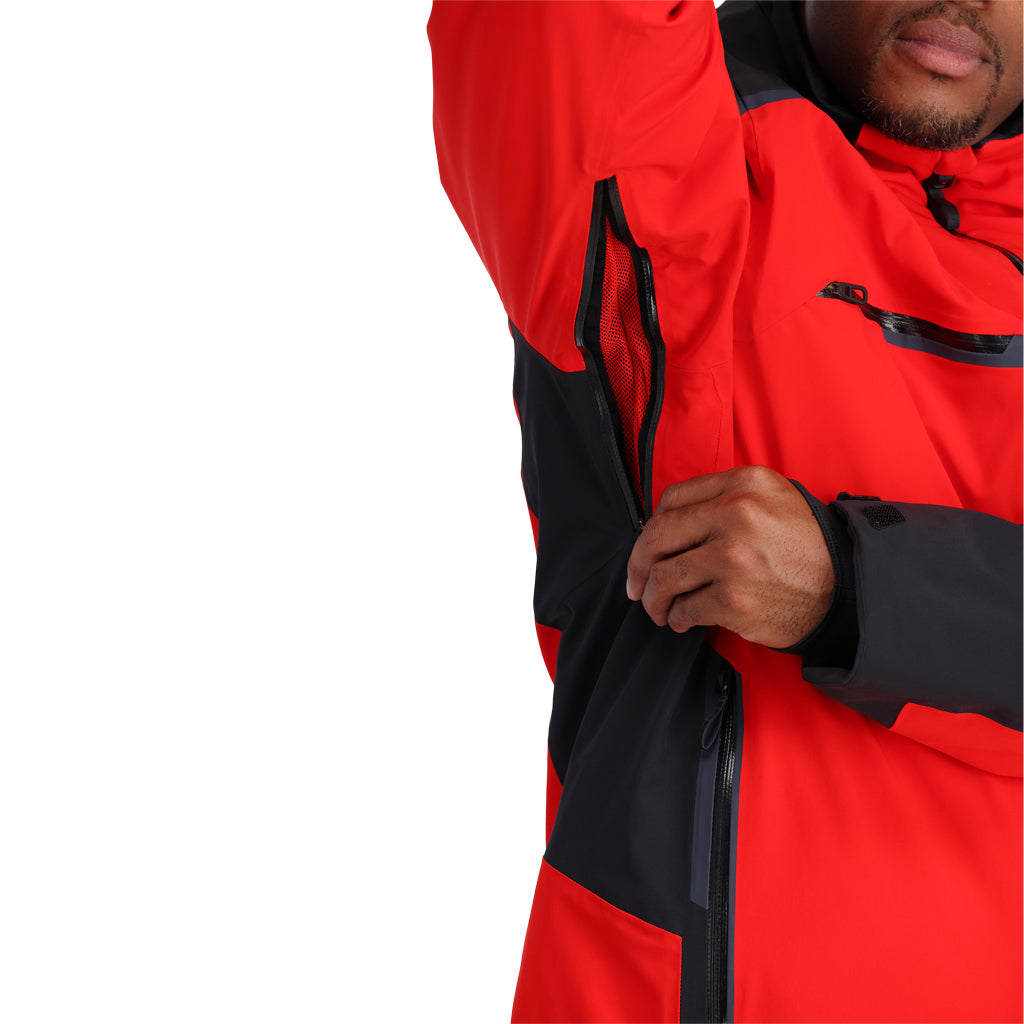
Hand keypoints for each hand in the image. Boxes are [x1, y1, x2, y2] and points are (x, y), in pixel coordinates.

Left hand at [625, 466, 833, 647]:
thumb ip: (723, 497)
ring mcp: (733, 559)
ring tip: (657, 608)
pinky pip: (684, 608)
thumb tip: (668, 521)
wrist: (847, 586)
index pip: (671, 500)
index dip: (651, 526)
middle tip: (635, 584)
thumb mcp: (773, 496)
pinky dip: (677, 617)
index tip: (646, 547)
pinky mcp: (734, 600)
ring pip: (664, 577)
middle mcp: (736, 516)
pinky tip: (682, 620)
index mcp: (742, 485)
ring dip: (653, 598)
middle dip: (637, 565)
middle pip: (657, 537)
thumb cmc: (805, 544)